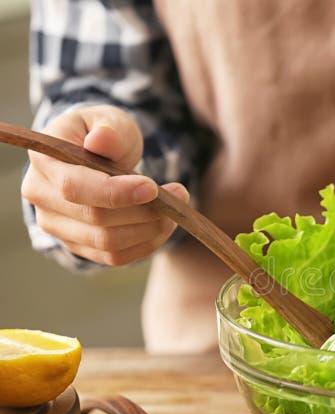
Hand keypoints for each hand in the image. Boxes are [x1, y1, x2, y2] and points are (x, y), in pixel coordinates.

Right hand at [21, 105, 188, 265]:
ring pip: (108, 243)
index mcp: (44, 161)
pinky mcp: (76, 245)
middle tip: (179, 195)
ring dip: (150, 230)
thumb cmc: (105, 134)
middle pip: (96, 219)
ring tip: (174, 210)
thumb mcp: (111, 121)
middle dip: (144, 211)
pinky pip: (114, 257)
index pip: (75, 187)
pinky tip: (163, 225)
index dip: (116, 193)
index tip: (152, 188)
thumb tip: (101, 140)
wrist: (97, 154)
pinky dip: (145, 244)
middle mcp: (41, 197)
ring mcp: (56, 225)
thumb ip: (110, 130)